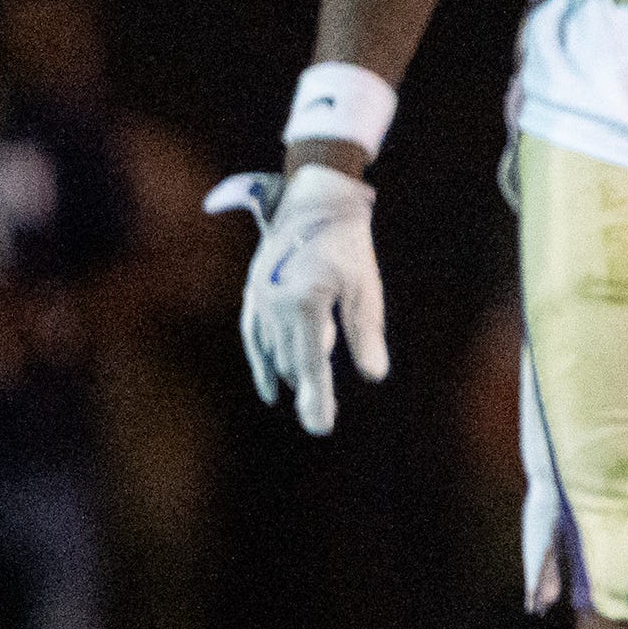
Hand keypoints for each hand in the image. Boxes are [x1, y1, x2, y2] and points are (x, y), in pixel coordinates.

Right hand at [207, 164, 388, 434]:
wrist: (315, 201)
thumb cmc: (348, 245)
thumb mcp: (364, 289)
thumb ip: (366, 333)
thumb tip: (374, 375)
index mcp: (306, 304)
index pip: (311, 364)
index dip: (316, 398)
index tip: (321, 427)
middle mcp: (274, 305)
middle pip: (290, 361)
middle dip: (307, 390)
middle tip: (320, 421)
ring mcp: (258, 299)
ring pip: (272, 352)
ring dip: (290, 374)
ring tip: (309, 399)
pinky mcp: (253, 293)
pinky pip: (253, 337)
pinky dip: (262, 362)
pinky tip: (272, 386)